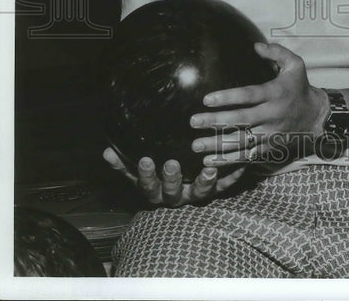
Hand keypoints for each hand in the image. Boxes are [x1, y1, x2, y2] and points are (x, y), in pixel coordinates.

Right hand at [102, 147, 245, 206]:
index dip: (146, 175)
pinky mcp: (214, 192)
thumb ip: (123, 163)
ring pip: (200, 193)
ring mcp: (195, 195)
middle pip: (172, 192)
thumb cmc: (156, 176)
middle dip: (172, 179)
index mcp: (156, 191)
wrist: (181, 190)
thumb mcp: (137, 172)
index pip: (147, 185)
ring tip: (209, 170)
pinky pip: (225, 187)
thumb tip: (106, 151)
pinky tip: (241, 165)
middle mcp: (176, 196)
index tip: (146, 160)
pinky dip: (232, 178)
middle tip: (173, 163)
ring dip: (204, 182)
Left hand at [189, 41, 328, 165]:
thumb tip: (256, 45)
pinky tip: (210, 161)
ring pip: (242, 142)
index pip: (249, 95)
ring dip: (218, 145)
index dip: (228, 98)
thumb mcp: (295, 64)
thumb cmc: (300, 87)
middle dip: (216, 122)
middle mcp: (272, 115)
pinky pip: (247, 156)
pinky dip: (229, 160)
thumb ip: (277, 52)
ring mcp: (270, 134)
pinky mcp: (269, 147)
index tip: (207, 99)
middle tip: (194, 122)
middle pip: (241, 120)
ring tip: (196, 145)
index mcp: (275, 93)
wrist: (316, 116)